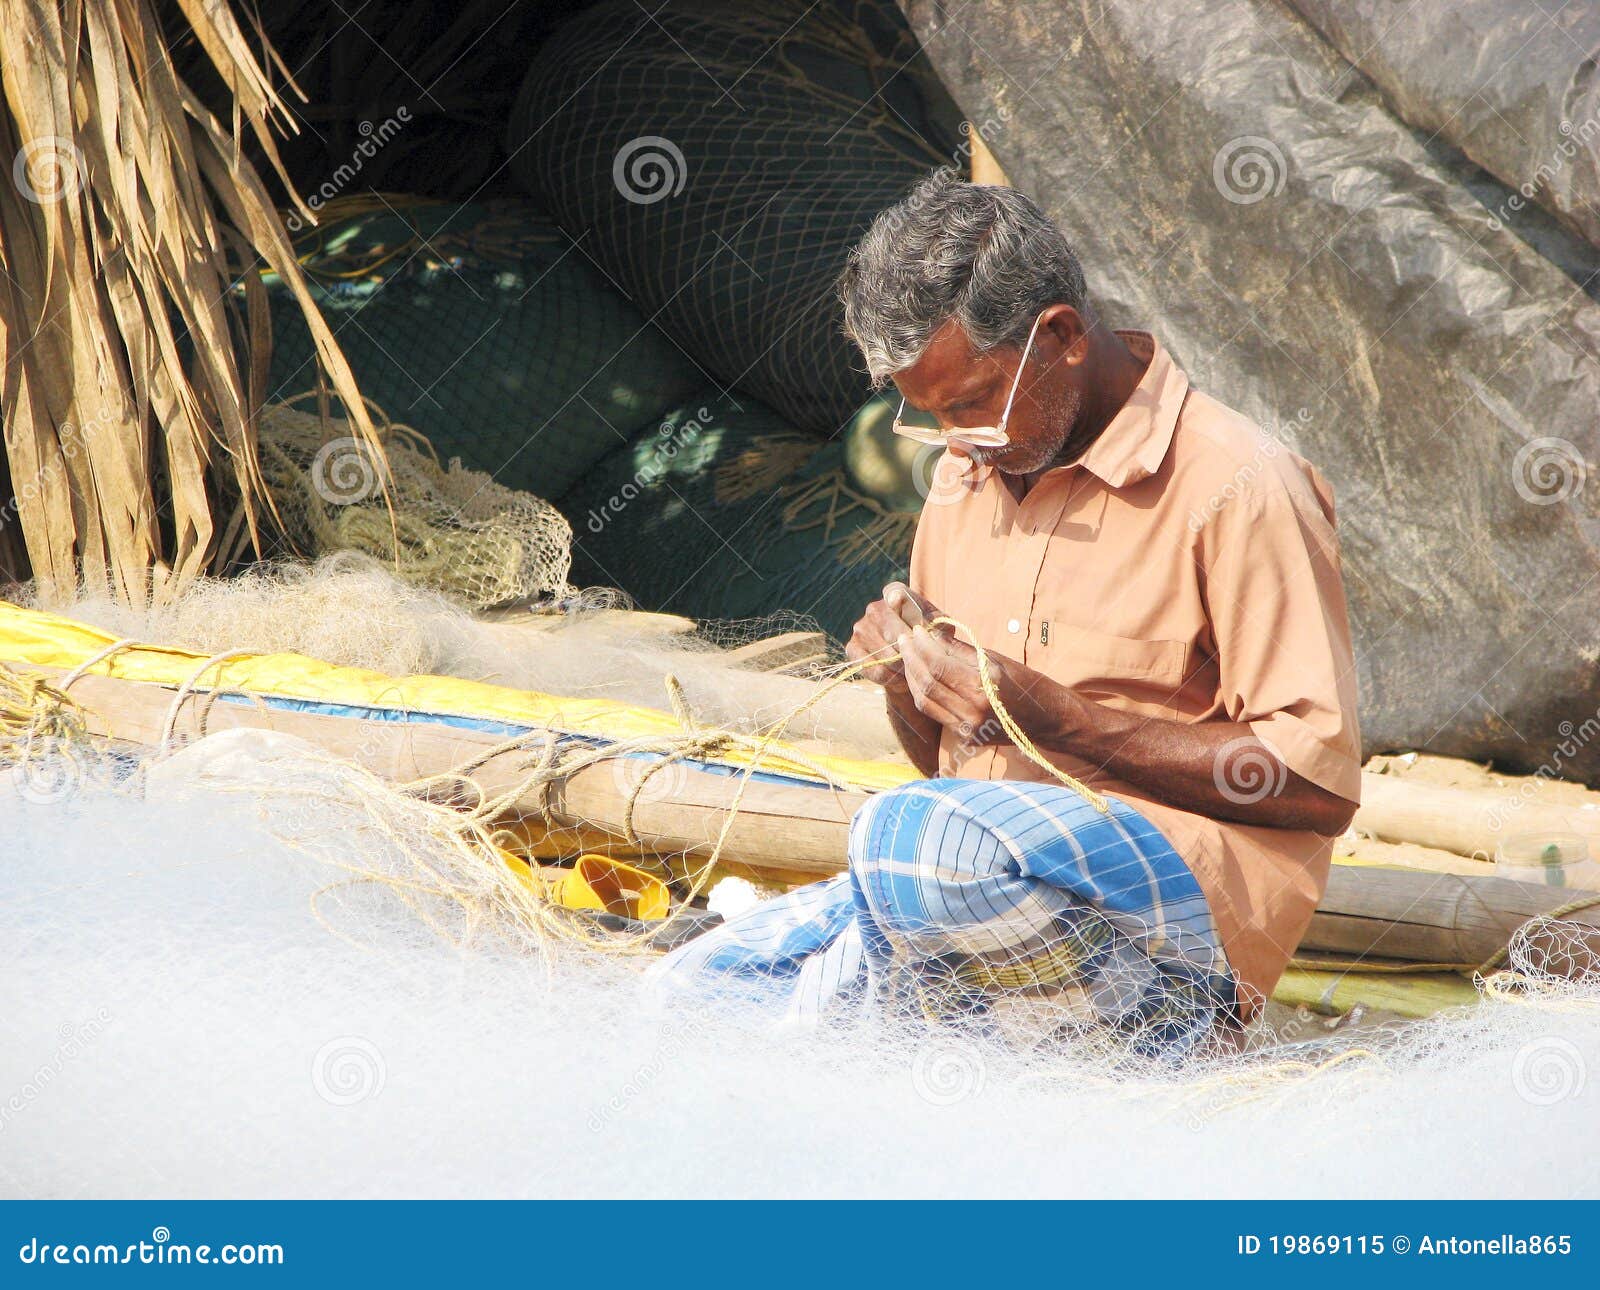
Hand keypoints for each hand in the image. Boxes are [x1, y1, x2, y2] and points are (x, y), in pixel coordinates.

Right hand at [846, 584, 937, 690]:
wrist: (909, 664)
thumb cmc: (928, 641)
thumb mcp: (940, 630)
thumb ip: (937, 625)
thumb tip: (928, 629)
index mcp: (896, 594)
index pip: (898, 594)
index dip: (905, 607)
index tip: (914, 624)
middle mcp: (874, 608)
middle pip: (894, 633)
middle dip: (912, 651)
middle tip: (924, 663)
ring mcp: (861, 628)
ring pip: (886, 654)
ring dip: (904, 668)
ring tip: (915, 671)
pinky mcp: (852, 649)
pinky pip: (875, 668)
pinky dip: (891, 678)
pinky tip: (901, 678)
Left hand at [900, 624, 1073, 746]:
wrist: (1047, 720)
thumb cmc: (1026, 683)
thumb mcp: (995, 660)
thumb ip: (961, 651)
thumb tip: (931, 634)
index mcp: (984, 688)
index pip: (939, 665)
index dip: (922, 646)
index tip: (915, 631)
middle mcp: (973, 711)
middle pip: (928, 683)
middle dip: (912, 658)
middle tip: (904, 639)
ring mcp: (968, 729)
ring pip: (925, 701)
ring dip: (912, 676)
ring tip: (907, 655)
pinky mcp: (965, 738)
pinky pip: (935, 713)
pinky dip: (923, 693)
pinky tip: (919, 677)